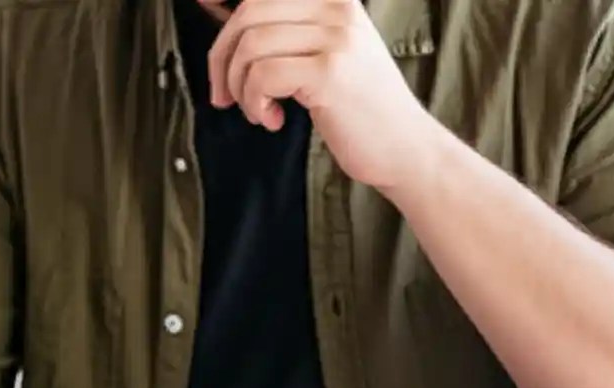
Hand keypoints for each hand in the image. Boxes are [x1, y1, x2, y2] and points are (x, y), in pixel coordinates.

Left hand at [205, 0, 434, 190]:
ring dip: (240, 87)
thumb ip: (286, 33)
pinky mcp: (328, 72)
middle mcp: (337, 8)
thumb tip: (214, 7)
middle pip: (249, 13)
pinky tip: (273, 120)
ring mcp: (336, 38)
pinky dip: (255, 103)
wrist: (406, 148)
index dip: (222, 7)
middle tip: (224, 95)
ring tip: (258, 111)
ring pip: (251, 46)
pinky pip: (262, 76)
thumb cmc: (359, 108)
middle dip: (222, 58)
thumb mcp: (327, 54)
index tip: (208, 21)